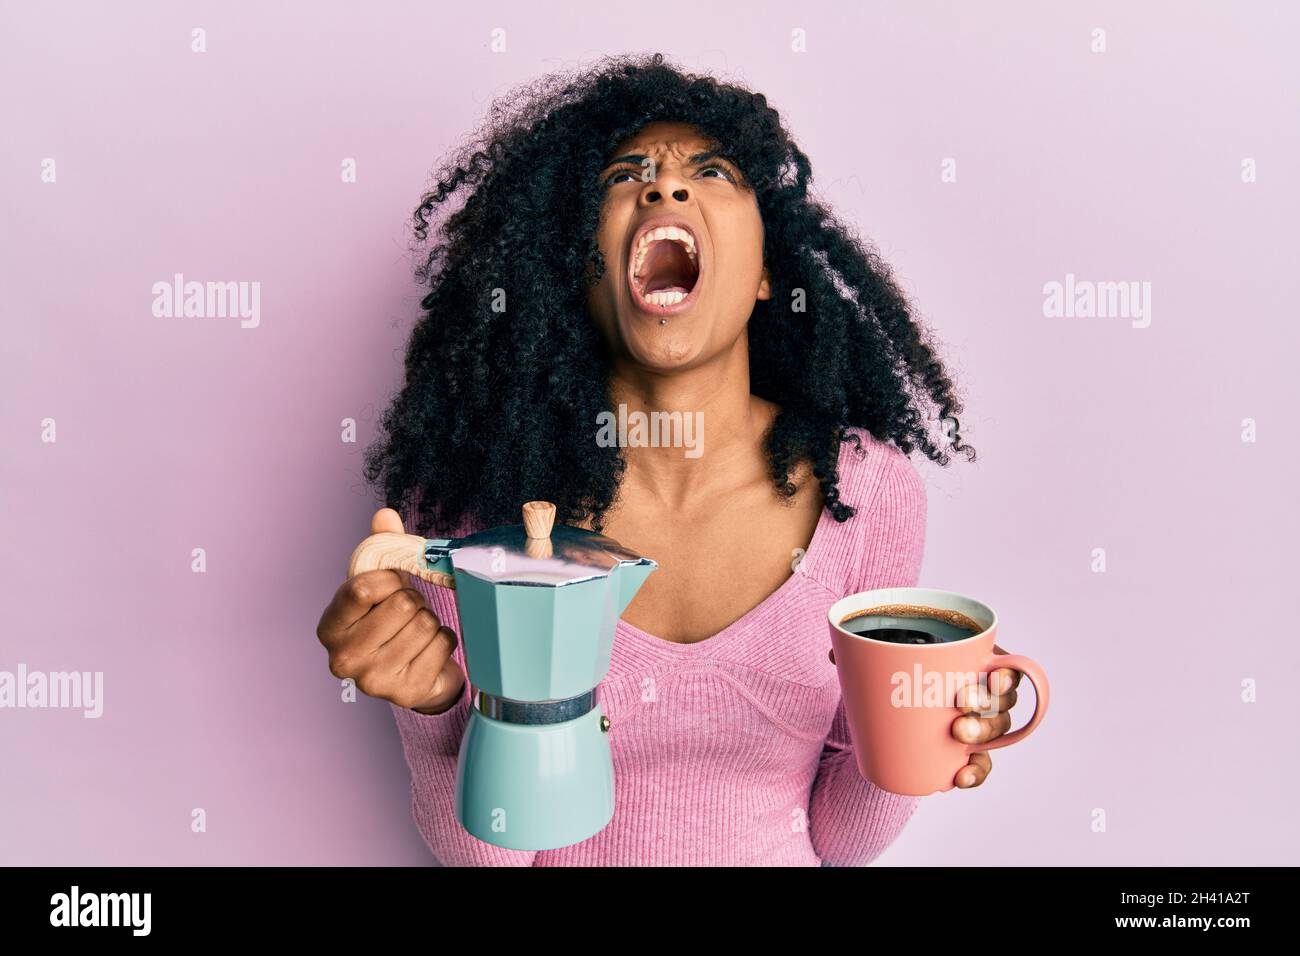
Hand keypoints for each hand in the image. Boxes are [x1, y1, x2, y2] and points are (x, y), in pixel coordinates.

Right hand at [316, 508, 465, 714]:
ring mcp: (374, 681)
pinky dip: (443, 640)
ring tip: (415, 631)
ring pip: (426, 623)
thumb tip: (385, 515)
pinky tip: (427, 649)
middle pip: (403, 604)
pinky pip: (443, 643)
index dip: (389, 579)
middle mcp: (343, 659)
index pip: (363, 588)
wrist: (411, 672)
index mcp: (329, 627)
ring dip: (429, 621)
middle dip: (413, 600)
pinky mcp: (407, 692)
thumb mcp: (379, 584)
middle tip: (406, 613)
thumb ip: (380, 547)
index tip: (391, 584)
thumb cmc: (389, 622)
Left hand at [827, 643, 1022, 788]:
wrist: (890, 701)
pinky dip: (974, 773)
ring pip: (995, 731)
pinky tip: (958, 778)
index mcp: (972, 661)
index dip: (1005, 675)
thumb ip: (862, 651)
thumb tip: (835, 655)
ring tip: (957, 735)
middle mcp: (981, 692)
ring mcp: (976, 722)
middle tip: (960, 708)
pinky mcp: (965, 749)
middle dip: (987, 707)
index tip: (991, 677)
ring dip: (982, 736)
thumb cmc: (896, 668)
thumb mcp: (883, 655)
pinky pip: (980, 764)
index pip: (1003, 667)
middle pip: (1002, 703)